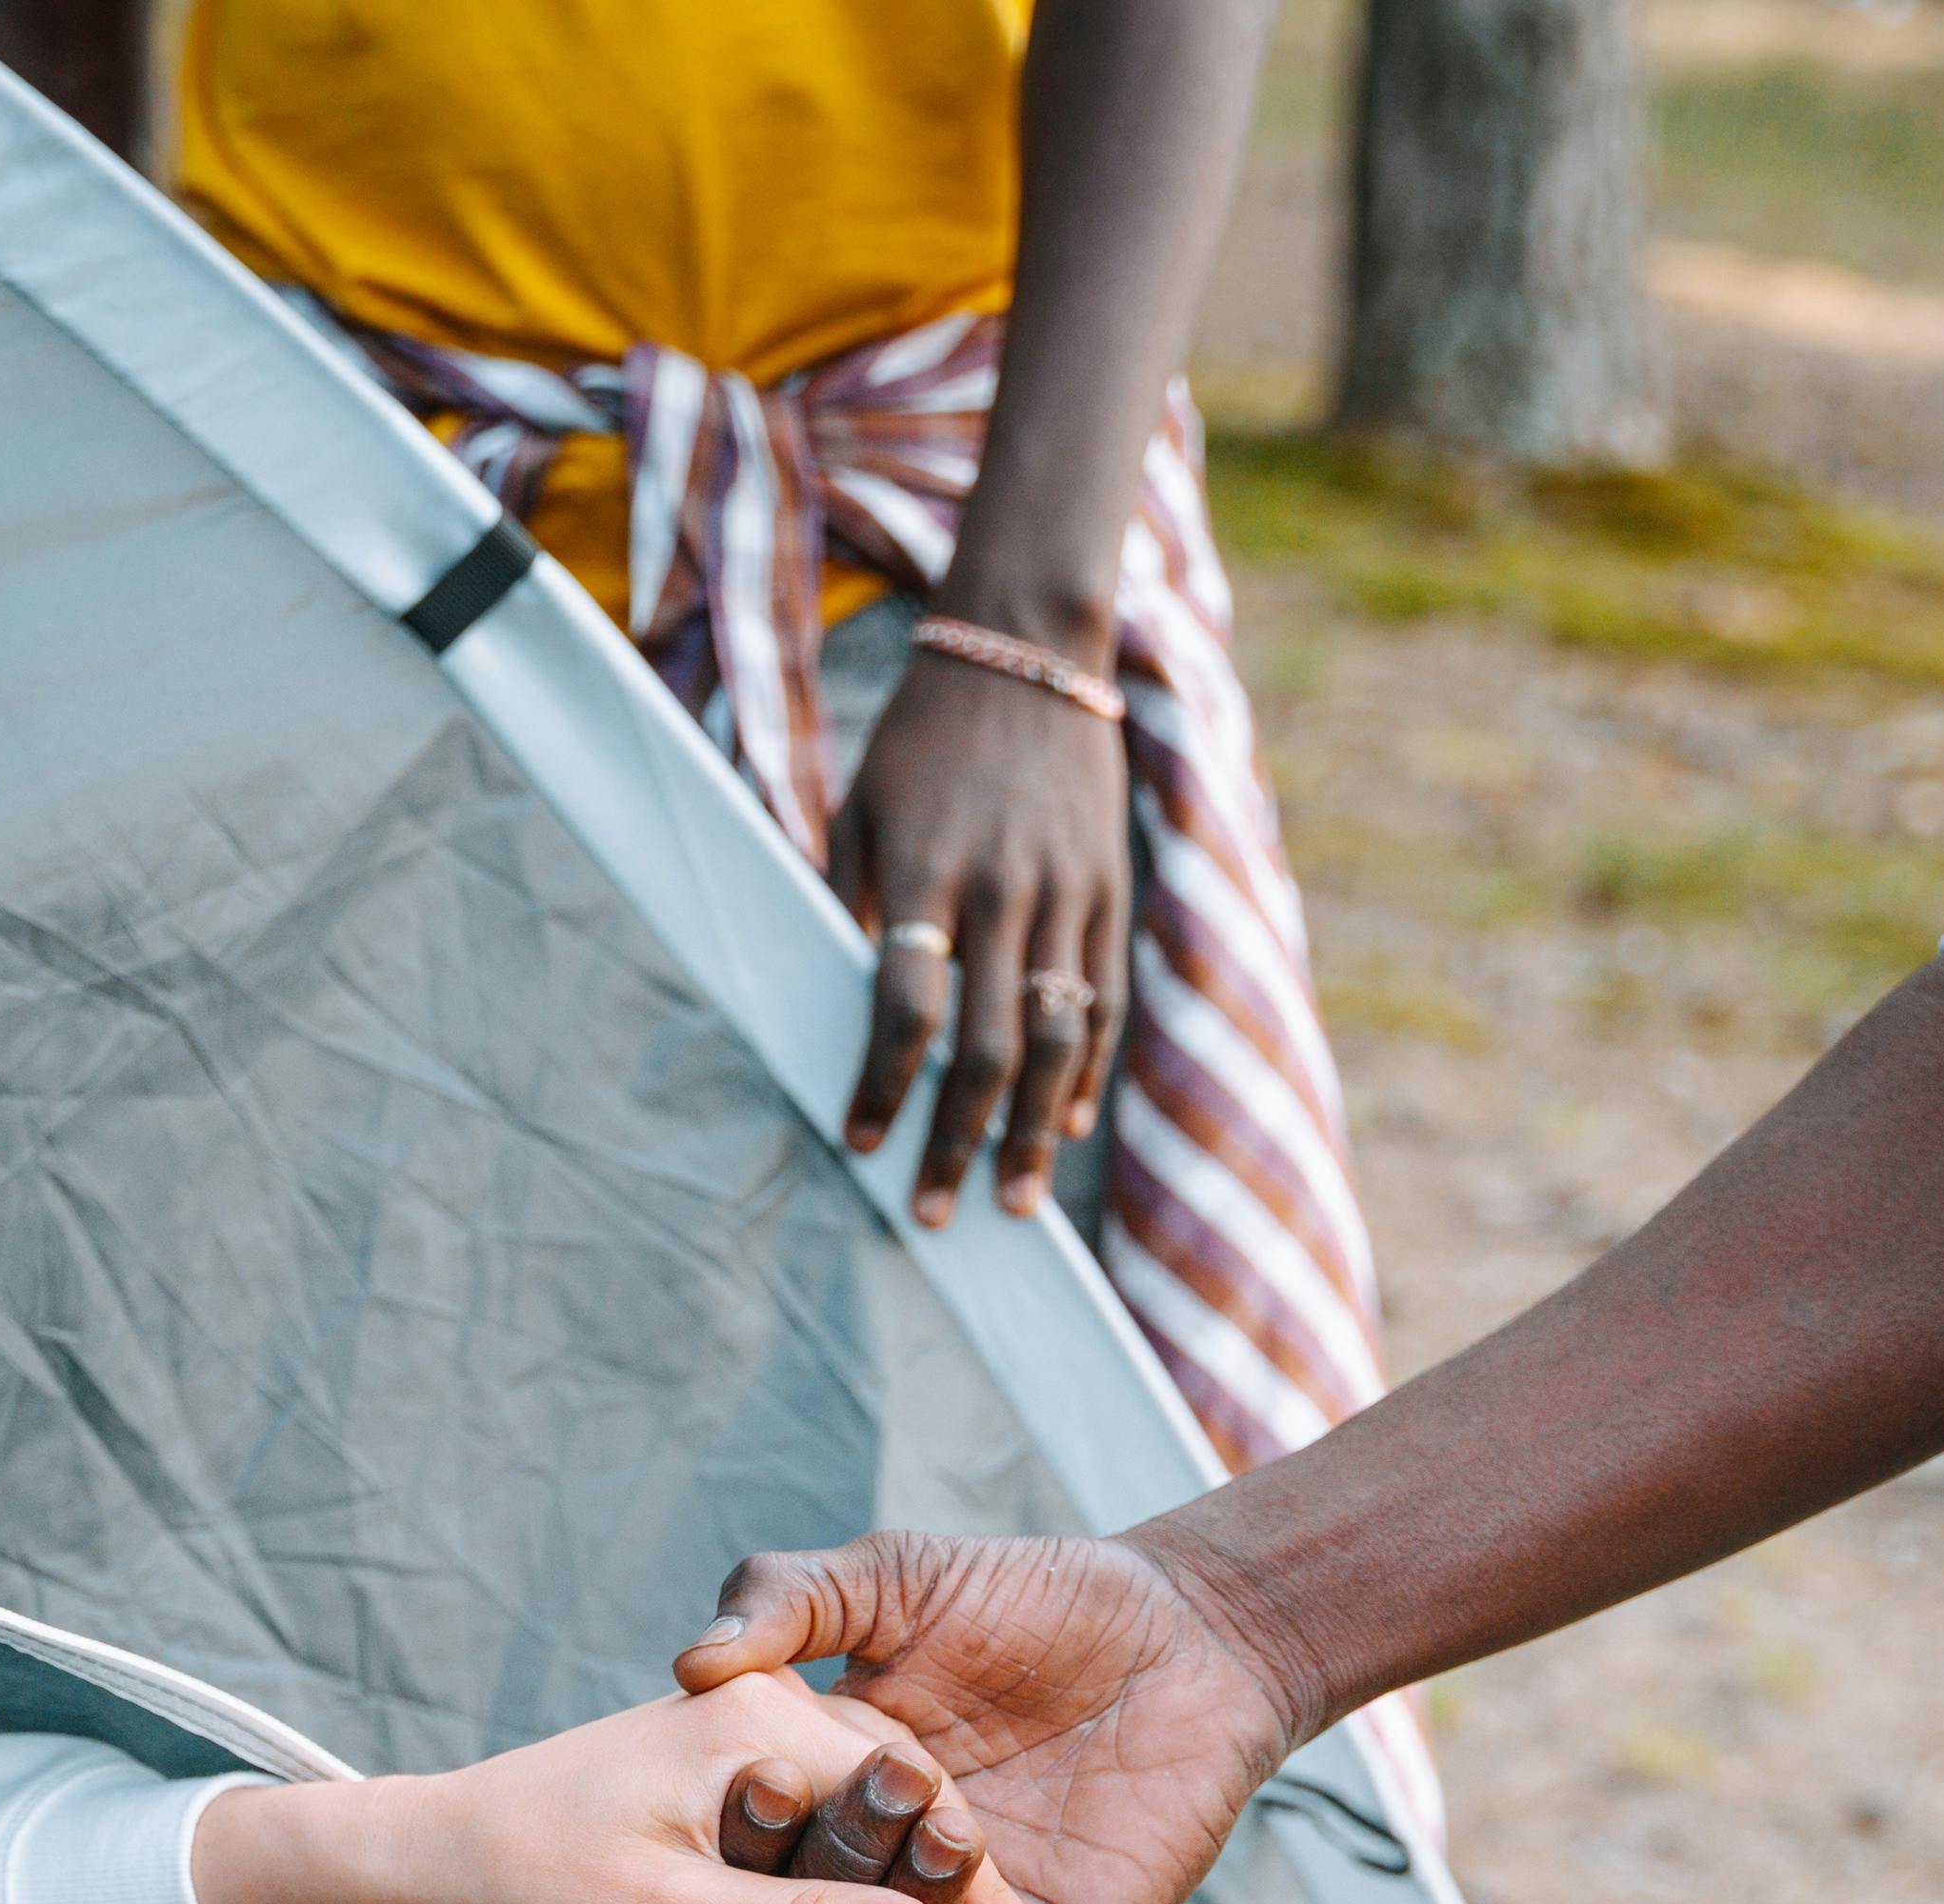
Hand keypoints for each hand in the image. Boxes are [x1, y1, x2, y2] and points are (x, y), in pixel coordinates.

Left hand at [192, 1673, 1065, 1903]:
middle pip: (925, 1820)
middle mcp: (782, 1710)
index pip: (920, 1820)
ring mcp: (773, 1737)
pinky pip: (857, 1829)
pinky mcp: (759, 1772)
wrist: (450, 1843)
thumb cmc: (538, 1874)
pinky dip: (900, 1888)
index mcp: (766, 1722)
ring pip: (898, 1825)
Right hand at [673, 1526, 1311, 1903]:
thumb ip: (787, 1599)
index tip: (764, 1788)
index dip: (757, 1830)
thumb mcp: (892, 1575)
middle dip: (848, 1881)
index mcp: (845, 1786)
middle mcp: (897, 1861)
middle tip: (900, 1808)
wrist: (1189, 1634)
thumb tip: (691, 1666)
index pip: (773, 1841)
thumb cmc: (1038, 1593)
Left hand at [830, 646, 1131, 1227]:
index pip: (905, 1004)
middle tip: (933, 1211)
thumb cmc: (922, 738)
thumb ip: (846, 902)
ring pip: (1057, 1038)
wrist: (1028, 652)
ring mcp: (1067, 892)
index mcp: (925, 868)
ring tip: (1014, 1200)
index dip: (882, 1082)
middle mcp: (1002, 888)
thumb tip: (832, 1007)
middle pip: (987, 1044)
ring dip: (1035, 1131)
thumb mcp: (861, 805)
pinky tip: (1069, 1124)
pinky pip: (1106, 1001)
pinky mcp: (1111, 891)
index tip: (859, 1143)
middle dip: (959, 1139)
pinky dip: (1089, 1072)